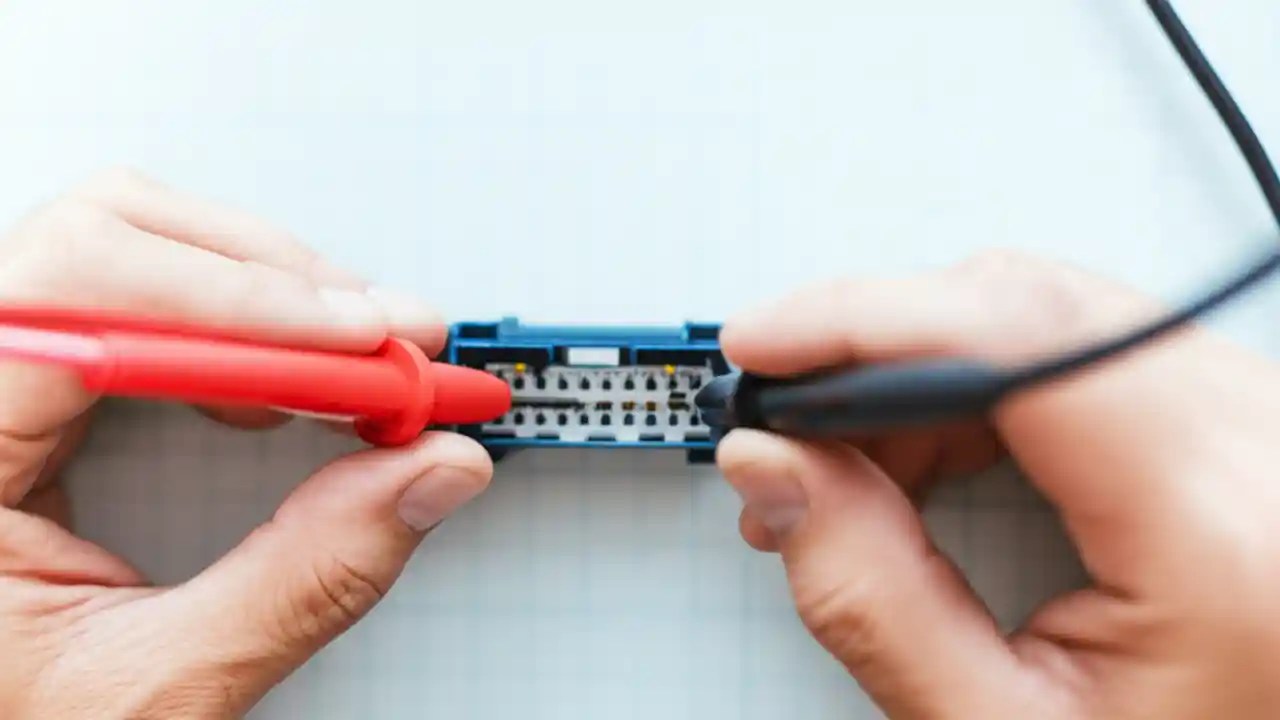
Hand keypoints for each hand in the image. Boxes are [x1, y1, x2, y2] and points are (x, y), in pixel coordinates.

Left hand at [0, 169, 492, 718]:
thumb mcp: (154, 685)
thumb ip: (305, 580)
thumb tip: (430, 472)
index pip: (82, 288)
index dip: (245, 299)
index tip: (366, 341)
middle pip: (106, 237)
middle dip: (269, 284)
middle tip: (385, 339)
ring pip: (126, 248)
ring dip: (262, 295)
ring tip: (350, 364)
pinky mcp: (26, 396)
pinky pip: (131, 302)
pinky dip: (233, 326)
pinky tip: (283, 384)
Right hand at [716, 250, 1279, 718]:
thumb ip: (872, 600)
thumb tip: (773, 468)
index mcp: (1218, 535)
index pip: (1024, 340)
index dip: (871, 320)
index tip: (767, 344)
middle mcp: (1262, 453)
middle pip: (1030, 312)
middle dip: (877, 354)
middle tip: (789, 432)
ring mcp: (1259, 429)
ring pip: (1051, 320)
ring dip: (923, 376)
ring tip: (854, 475)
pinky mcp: (1237, 429)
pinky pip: (1087, 350)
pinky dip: (984, 390)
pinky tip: (929, 456)